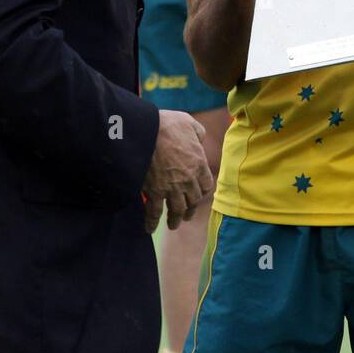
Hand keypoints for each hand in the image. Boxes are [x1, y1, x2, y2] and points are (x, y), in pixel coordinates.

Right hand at [142, 108, 213, 232]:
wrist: (146, 132)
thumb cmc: (167, 124)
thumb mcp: (189, 123)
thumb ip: (198, 133)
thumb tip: (199, 139)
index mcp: (199, 163)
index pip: (206, 186)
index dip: (202, 193)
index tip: (198, 197)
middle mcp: (188, 180)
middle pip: (193, 201)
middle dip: (190, 209)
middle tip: (186, 215)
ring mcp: (172, 188)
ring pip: (177, 210)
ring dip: (175, 219)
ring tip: (173, 225)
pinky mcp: (154, 192)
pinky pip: (154, 212)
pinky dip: (151, 222)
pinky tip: (149, 229)